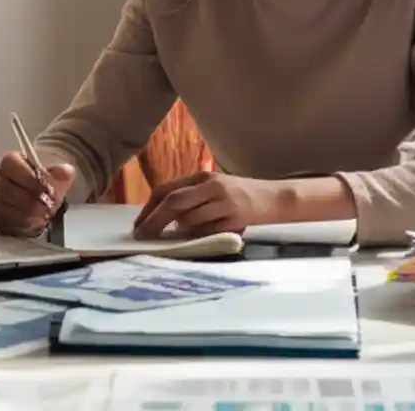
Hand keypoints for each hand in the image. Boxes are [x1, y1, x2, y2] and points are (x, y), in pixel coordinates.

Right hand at [0, 151, 76, 236]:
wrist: (33, 196)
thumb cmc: (40, 183)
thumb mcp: (54, 173)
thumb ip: (60, 172)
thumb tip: (65, 172)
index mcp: (8, 163)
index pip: (11, 166)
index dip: (32, 179)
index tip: (49, 188)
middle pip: (8, 192)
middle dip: (35, 201)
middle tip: (51, 204)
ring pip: (8, 211)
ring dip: (32, 214)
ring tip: (46, 212)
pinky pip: (9, 226)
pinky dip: (27, 226)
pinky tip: (37, 220)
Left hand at [132, 165, 282, 238]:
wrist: (275, 198)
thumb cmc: (240, 195)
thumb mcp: (214, 188)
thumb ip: (191, 198)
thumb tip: (160, 218)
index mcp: (203, 177)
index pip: (167, 190)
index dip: (149, 208)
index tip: (139, 225)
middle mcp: (212, 186)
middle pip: (174, 202)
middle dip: (154, 221)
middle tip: (142, 236)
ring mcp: (225, 203)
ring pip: (190, 221)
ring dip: (182, 232)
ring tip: (186, 235)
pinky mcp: (236, 219)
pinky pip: (208, 233)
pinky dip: (201, 237)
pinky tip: (205, 236)